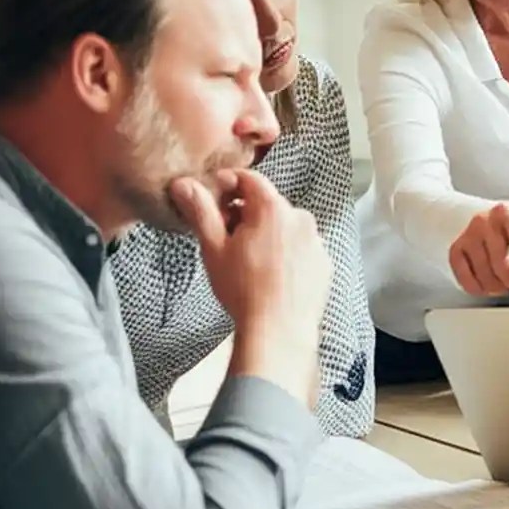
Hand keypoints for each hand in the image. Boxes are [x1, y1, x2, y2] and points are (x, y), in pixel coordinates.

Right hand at [170, 169, 330, 405]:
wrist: (279, 330)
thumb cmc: (243, 290)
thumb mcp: (214, 248)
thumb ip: (201, 211)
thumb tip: (184, 184)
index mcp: (273, 208)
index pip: (249, 179)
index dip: (228, 184)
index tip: (214, 199)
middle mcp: (301, 218)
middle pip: (268, 203)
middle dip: (246, 213)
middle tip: (227, 237)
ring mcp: (316, 241)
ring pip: (286, 226)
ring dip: (269, 234)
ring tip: (250, 262)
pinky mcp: (324, 262)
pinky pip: (302, 247)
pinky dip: (287, 252)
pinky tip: (272, 274)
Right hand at [449, 201, 508, 296]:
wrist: (479, 216)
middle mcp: (485, 221)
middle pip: (504, 266)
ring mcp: (467, 236)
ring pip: (487, 279)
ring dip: (502, 286)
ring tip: (507, 273)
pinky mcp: (455, 251)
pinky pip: (469, 284)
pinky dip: (483, 289)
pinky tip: (490, 277)